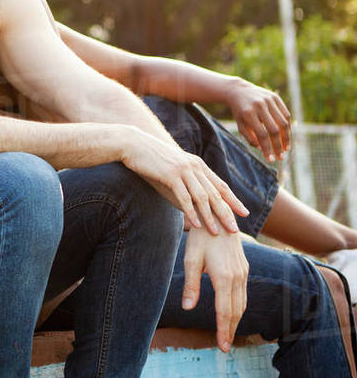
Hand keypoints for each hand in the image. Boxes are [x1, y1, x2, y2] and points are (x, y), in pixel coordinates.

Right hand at [118, 127, 247, 233]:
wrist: (133, 144)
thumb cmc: (151, 159)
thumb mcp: (172, 169)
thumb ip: (184, 183)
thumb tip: (192, 202)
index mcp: (198, 165)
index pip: (220, 185)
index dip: (233, 200)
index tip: (244, 213)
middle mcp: (194, 166)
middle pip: (215, 193)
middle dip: (227, 213)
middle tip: (235, 229)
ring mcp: (183, 170)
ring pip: (202, 197)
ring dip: (210, 216)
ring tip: (217, 232)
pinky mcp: (171, 175)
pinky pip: (184, 197)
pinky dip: (191, 212)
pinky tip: (195, 224)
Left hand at [182, 227, 248, 351]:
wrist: (218, 216)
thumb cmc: (201, 237)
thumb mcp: (191, 260)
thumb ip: (191, 285)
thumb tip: (187, 308)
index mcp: (224, 277)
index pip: (225, 311)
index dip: (223, 331)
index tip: (222, 347)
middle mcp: (237, 278)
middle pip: (236, 311)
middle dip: (230, 330)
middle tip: (224, 347)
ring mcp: (243, 273)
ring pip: (242, 304)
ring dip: (235, 321)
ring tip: (227, 335)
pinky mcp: (244, 269)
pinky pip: (243, 294)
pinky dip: (238, 307)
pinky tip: (232, 313)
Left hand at [225, 78, 291, 161]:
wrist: (238, 91)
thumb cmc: (239, 112)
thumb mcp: (240, 125)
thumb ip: (250, 138)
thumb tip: (264, 149)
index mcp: (248, 114)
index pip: (261, 135)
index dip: (268, 148)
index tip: (271, 160)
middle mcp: (259, 106)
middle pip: (274, 130)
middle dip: (278, 146)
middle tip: (281, 157)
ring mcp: (269, 100)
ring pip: (283, 122)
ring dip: (287, 138)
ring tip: (286, 149)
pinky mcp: (276, 97)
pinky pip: (286, 114)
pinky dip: (288, 127)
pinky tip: (287, 137)